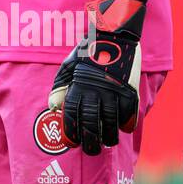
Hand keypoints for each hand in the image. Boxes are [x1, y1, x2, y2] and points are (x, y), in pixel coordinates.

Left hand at [47, 0, 145, 154]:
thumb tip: (53, 108)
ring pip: (111, 124)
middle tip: (92, 150)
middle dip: (91, 142)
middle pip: (91, 126)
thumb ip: (60, 88)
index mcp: (77, 88)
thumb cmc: (88, 51)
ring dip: (110, 137)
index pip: (72, 118)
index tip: (73, 142)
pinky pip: (129, 114)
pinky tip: (124, 127)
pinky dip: (127, 124)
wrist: (114, 33)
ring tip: (109, 141)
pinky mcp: (129, 90)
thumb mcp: (67, 67)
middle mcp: (94, 93)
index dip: (71, 134)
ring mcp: (113, 93)